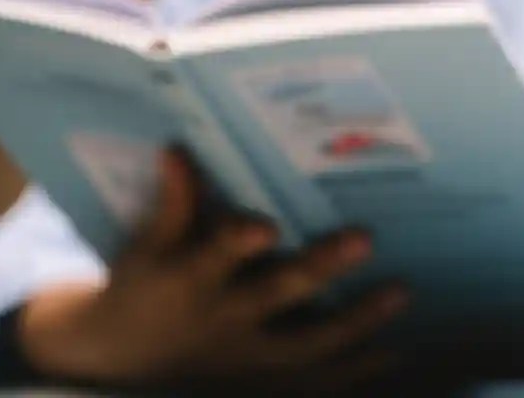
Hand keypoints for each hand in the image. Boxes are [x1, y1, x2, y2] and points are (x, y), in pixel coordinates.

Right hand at [19, 149, 405, 393]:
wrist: (122, 371)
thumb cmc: (141, 293)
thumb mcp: (147, 250)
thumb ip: (173, 204)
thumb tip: (178, 149)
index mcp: (192, 280)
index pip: (216, 256)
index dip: (238, 244)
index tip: (265, 227)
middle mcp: (224, 321)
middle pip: (277, 293)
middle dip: (322, 267)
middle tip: (366, 238)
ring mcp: (247, 360)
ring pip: (308, 343)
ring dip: (357, 320)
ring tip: (400, 292)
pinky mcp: (265, 385)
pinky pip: (317, 381)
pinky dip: (357, 371)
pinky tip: (398, 354)